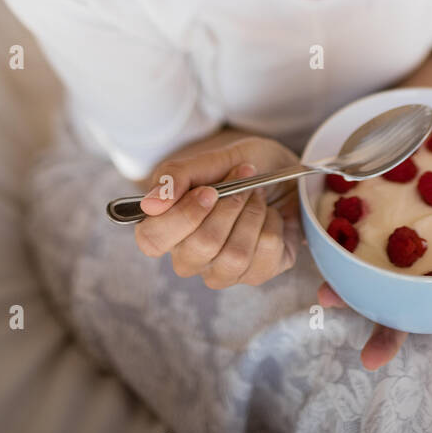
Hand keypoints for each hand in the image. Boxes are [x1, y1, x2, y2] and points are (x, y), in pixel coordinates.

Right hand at [135, 136, 302, 287]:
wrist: (281, 170)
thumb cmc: (238, 166)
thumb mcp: (209, 159)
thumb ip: (176, 177)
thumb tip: (150, 205)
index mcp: (169, 228)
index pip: (152, 240)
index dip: (182, 217)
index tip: (209, 191)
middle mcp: (191, 257)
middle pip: (200, 248)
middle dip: (228, 207)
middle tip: (243, 182)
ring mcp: (223, 271)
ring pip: (234, 256)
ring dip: (252, 214)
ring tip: (257, 195)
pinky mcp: (257, 274)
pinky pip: (266, 254)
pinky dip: (273, 223)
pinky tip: (271, 214)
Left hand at [315, 223, 431, 370]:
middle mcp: (415, 267)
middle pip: (402, 310)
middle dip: (388, 336)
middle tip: (373, 357)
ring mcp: (385, 246)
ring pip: (364, 280)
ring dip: (346, 295)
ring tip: (327, 300)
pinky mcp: (359, 212)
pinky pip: (340, 232)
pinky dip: (329, 243)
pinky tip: (319, 244)